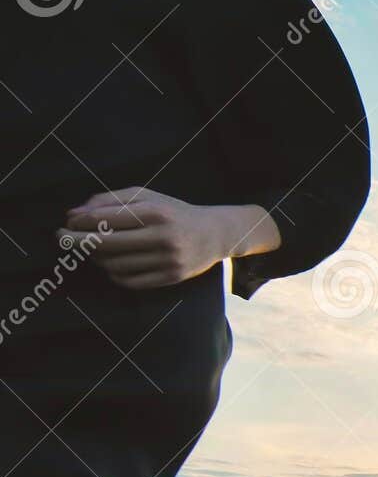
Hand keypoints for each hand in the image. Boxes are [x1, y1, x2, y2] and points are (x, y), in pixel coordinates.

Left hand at [58, 187, 278, 289]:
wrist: (216, 234)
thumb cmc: (174, 212)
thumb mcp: (146, 196)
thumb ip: (110, 199)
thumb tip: (75, 214)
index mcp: (155, 212)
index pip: (105, 219)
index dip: (80, 222)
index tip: (68, 222)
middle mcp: (162, 237)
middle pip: (105, 244)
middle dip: (77, 241)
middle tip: (61, 238)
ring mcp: (168, 260)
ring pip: (114, 264)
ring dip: (96, 258)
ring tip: (93, 250)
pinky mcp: (171, 278)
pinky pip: (129, 281)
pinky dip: (113, 273)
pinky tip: (112, 264)